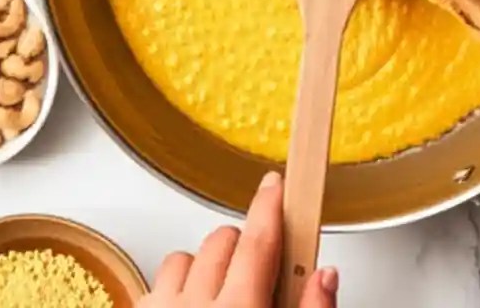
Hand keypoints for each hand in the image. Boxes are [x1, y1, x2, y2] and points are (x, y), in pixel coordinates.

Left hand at [141, 171, 338, 307]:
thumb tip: (324, 275)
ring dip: (205, 269)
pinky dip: (174, 289)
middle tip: (260, 276)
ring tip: (221, 299)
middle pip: (223, 243)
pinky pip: (154, 283)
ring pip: (183, 259)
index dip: (270, 206)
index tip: (275, 183)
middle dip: (245, 249)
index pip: (258, 242)